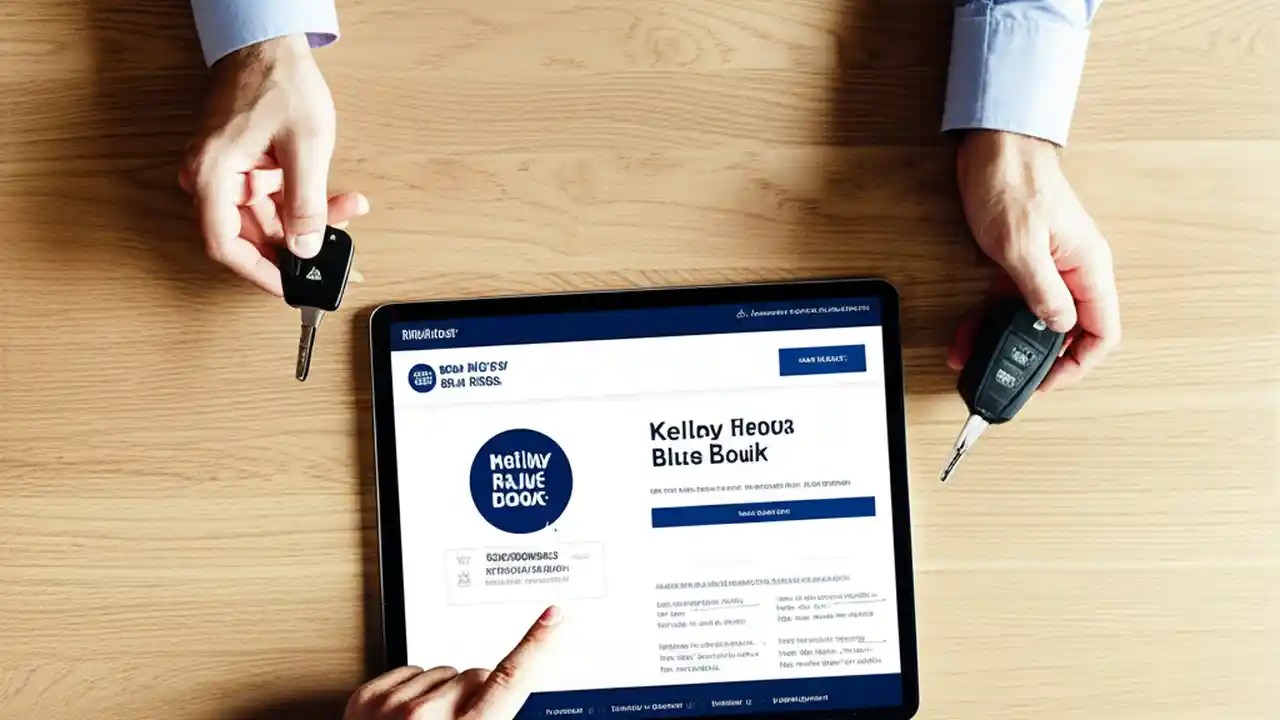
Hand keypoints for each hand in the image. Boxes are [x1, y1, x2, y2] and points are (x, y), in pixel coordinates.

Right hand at [181, 35, 367, 295]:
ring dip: (310, 220)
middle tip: (341, 255)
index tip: (290, 288)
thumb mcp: (306, 145)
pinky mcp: (240, 168)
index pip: (225, 245)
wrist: (266, 41)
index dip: (259, 274)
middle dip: (300, 245)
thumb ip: (306, 203)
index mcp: (212, 174)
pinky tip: (338, 199)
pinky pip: (270, 198)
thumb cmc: (278, 79)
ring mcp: (224, 173)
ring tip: (350, 209)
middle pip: (252, 234)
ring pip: (267, 218)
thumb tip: (305, 248)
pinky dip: (303, 201)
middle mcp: (209, 178)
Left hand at [345, 606, 563, 719]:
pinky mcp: (368, 698)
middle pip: (477, 675)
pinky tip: (407, 719)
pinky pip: (409, 673)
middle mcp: (429, 717)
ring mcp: (395, 705)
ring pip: (442, 673)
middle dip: (475, 695)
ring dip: (441, 696)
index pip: (511, 679)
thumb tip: (505, 705)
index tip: (553, 617)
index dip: (537, 643)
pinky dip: (412, 693)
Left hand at [949, 130, 1120, 389]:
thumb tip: (1058, 327)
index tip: (1050, 380)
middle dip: (1037, 358)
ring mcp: (1046, 266)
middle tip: (1010, 377)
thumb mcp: (1022, 247)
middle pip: (1067, 331)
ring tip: (976, 361)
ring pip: (1032, 320)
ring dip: (1005, 343)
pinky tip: (967, 337)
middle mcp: (1073, 270)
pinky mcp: (1021, 260)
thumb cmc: (1011, 181)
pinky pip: (1009, 301)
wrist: (990, 145)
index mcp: (1088, 267)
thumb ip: (1042, 293)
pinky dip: (989, 321)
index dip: (1080, 363)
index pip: (1103, 331)